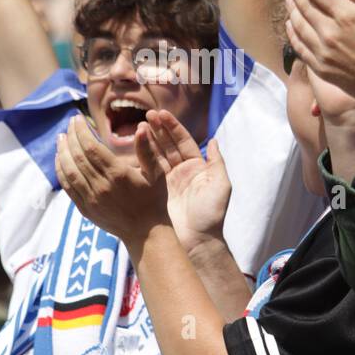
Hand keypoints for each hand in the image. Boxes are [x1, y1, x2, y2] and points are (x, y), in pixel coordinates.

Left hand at [55, 115, 170, 243]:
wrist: (146, 234)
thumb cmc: (154, 200)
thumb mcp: (157, 173)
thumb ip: (147, 149)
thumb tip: (142, 127)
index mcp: (118, 174)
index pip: (91, 147)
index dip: (81, 131)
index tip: (77, 119)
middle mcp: (101, 186)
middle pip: (77, 156)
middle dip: (70, 137)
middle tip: (69, 124)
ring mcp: (91, 199)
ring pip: (69, 171)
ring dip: (62, 152)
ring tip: (60, 139)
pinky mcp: (85, 209)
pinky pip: (68, 187)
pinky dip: (61, 171)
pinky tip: (60, 160)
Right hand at [137, 110, 231, 251]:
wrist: (197, 241)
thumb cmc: (212, 213)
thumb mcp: (221, 185)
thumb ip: (217, 162)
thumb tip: (214, 140)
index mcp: (197, 167)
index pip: (183, 141)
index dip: (173, 127)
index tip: (162, 114)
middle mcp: (180, 171)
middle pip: (168, 145)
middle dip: (158, 129)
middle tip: (147, 115)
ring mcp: (166, 181)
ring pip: (156, 155)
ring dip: (148, 140)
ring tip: (139, 126)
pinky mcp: (155, 191)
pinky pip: (147, 171)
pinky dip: (141, 158)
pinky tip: (133, 146)